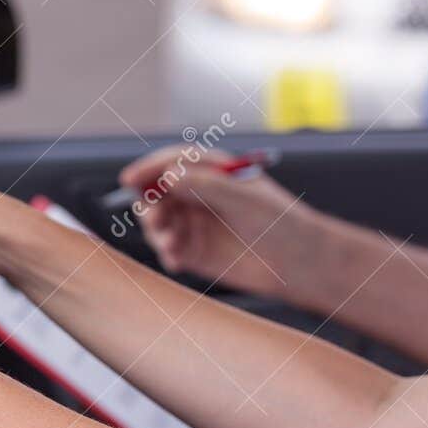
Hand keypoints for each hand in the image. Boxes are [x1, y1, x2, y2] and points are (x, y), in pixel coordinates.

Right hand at [118, 146, 317, 296]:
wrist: (298, 264)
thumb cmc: (280, 222)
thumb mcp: (244, 198)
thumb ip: (206, 184)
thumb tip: (168, 175)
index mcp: (211, 173)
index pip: (171, 163)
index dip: (149, 168)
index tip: (129, 179)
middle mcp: (197, 196)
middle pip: (156, 193)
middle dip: (150, 205)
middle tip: (157, 220)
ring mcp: (193, 223)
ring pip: (156, 222)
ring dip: (157, 232)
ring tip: (172, 245)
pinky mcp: (192, 251)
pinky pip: (165, 249)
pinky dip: (166, 254)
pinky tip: (177, 262)